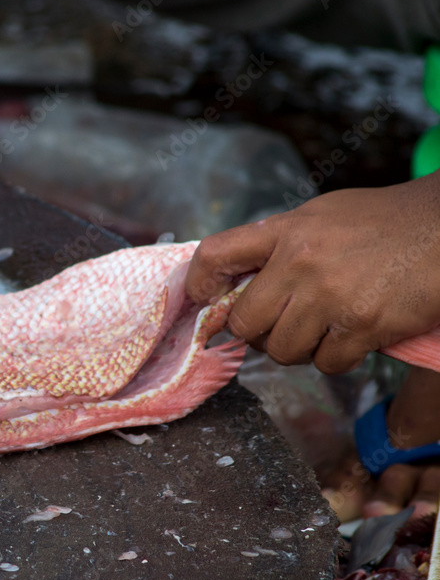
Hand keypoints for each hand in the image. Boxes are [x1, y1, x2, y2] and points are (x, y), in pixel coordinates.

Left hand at [184, 175, 439, 372]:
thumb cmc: (382, 223)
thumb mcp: (320, 216)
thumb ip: (278, 245)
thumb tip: (236, 283)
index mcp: (286, 230)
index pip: (216, 255)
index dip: (198, 284)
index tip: (200, 299)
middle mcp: (300, 262)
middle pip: (243, 322)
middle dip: (255, 333)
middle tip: (278, 325)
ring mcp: (330, 296)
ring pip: (281, 350)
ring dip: (297, 348)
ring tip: (320, 328)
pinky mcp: (363, 325)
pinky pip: (325, 363)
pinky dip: (335, 358)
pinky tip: (351, 336)